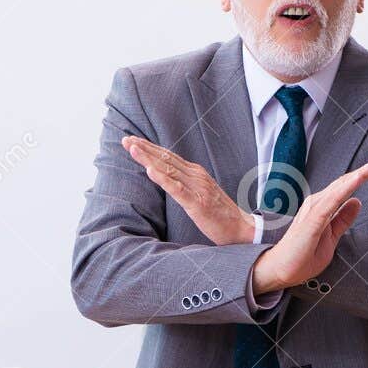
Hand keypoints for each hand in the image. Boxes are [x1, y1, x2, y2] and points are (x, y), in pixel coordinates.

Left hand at [123, 136, 251, 245]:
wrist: (242, 229)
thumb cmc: (220, 214)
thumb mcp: (200, 193)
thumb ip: (185, 183)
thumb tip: (166, 177)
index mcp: (196, 173)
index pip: (169, 156)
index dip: (150, 147)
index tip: (132, 140)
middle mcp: (196, 176)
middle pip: (166, 158)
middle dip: (144, 148)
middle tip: (126, 139)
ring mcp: (197, 188)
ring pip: (168, 169)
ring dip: (148, 158)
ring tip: (132, 149)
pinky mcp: (197, 204)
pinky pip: (177, 189)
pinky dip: (162, 179)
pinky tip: (149, 171)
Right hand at [252, 155, 367, 294]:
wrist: (281, 271)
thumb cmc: (301, 257)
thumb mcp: (331, 238)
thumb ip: (342, 220)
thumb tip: (357, 202)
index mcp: (321, 209)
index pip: (344, 189)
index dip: (361, 176)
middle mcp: (316, 205)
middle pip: (343, 183)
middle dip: (365, 170)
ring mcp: (313, 211)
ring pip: (340, 188)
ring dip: (358, 174)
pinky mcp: (312, 220)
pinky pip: (332, 200)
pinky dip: (346, 188)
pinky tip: (358, 179)